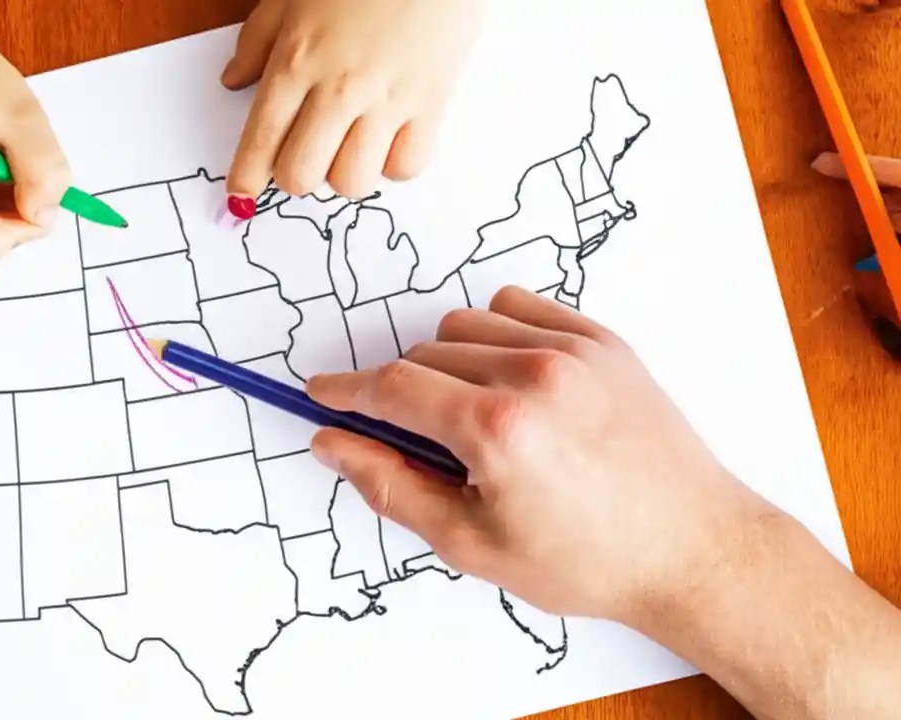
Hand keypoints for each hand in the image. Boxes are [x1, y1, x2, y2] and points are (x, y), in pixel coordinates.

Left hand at [221, 0, 482, 202]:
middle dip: (294, 176)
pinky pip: (405, 167)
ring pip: (352, 181)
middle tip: (303, 155)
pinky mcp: (431, 103)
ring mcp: (387, 99)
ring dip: (344, 174)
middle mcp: (338, 88)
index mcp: (297, 60)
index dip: (246, 176)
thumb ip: (257, 40)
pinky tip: (388, 140)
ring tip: (349, 147)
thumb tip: (234, 80)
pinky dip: (393, 164)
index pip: (260, 140)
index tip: (242, 191)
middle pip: (300, 176)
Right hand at [305, 287, 780, 624]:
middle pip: (422, 355)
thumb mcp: (470, 543)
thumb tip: (333, 444)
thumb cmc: (586, 561)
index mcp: (496, 429)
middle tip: (426, 445)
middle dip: (404, 394)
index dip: (345, 391)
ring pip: (465, 324)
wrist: (691, 549)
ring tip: (477, 419)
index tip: (321, 395)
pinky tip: (512, 383)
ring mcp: (573, 350)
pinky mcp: (603, 340)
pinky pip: (518, 307)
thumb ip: (390, 485)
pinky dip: (496, 336)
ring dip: (448, 363)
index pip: (390, 387)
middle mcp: (533, 375)